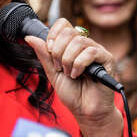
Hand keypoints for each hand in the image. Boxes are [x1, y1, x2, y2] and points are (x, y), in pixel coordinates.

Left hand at [25, 18, 121, 136]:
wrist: (86, 111)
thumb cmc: (73, 94)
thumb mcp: (53, 73)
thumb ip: (44, 55)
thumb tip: (29, 37)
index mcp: (72, 45)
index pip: (63, 24)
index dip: (53, 35)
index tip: (49, 51)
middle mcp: (86, 45)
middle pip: (69, 31)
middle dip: (58, 50)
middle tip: (59, 68)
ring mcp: (97, 51)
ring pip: (78, 41)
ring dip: (68, 60)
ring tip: (69, 74)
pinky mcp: (107, 59)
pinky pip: (91, 52)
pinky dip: (79, 64)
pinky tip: (77, 75)